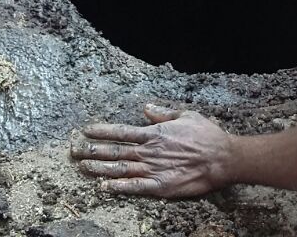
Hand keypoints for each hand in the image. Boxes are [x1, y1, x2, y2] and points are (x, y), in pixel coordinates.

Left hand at [73, 105, 232, 197]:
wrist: (223, 159)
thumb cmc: (207, 135)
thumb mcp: (186, 115)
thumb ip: (163, 113)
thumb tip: (146, 108)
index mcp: (154, 133)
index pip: (121, 131)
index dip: (102, 131)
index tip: (86, 130)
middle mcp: (149, 151)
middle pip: (115, 151)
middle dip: (92, 150)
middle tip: (74, 150)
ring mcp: (153, 169)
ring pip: (119, 169)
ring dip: (99, 168)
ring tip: (82, 167)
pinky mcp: (160, 186)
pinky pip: (135, 187)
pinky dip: (118, 187)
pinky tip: (103, 187)